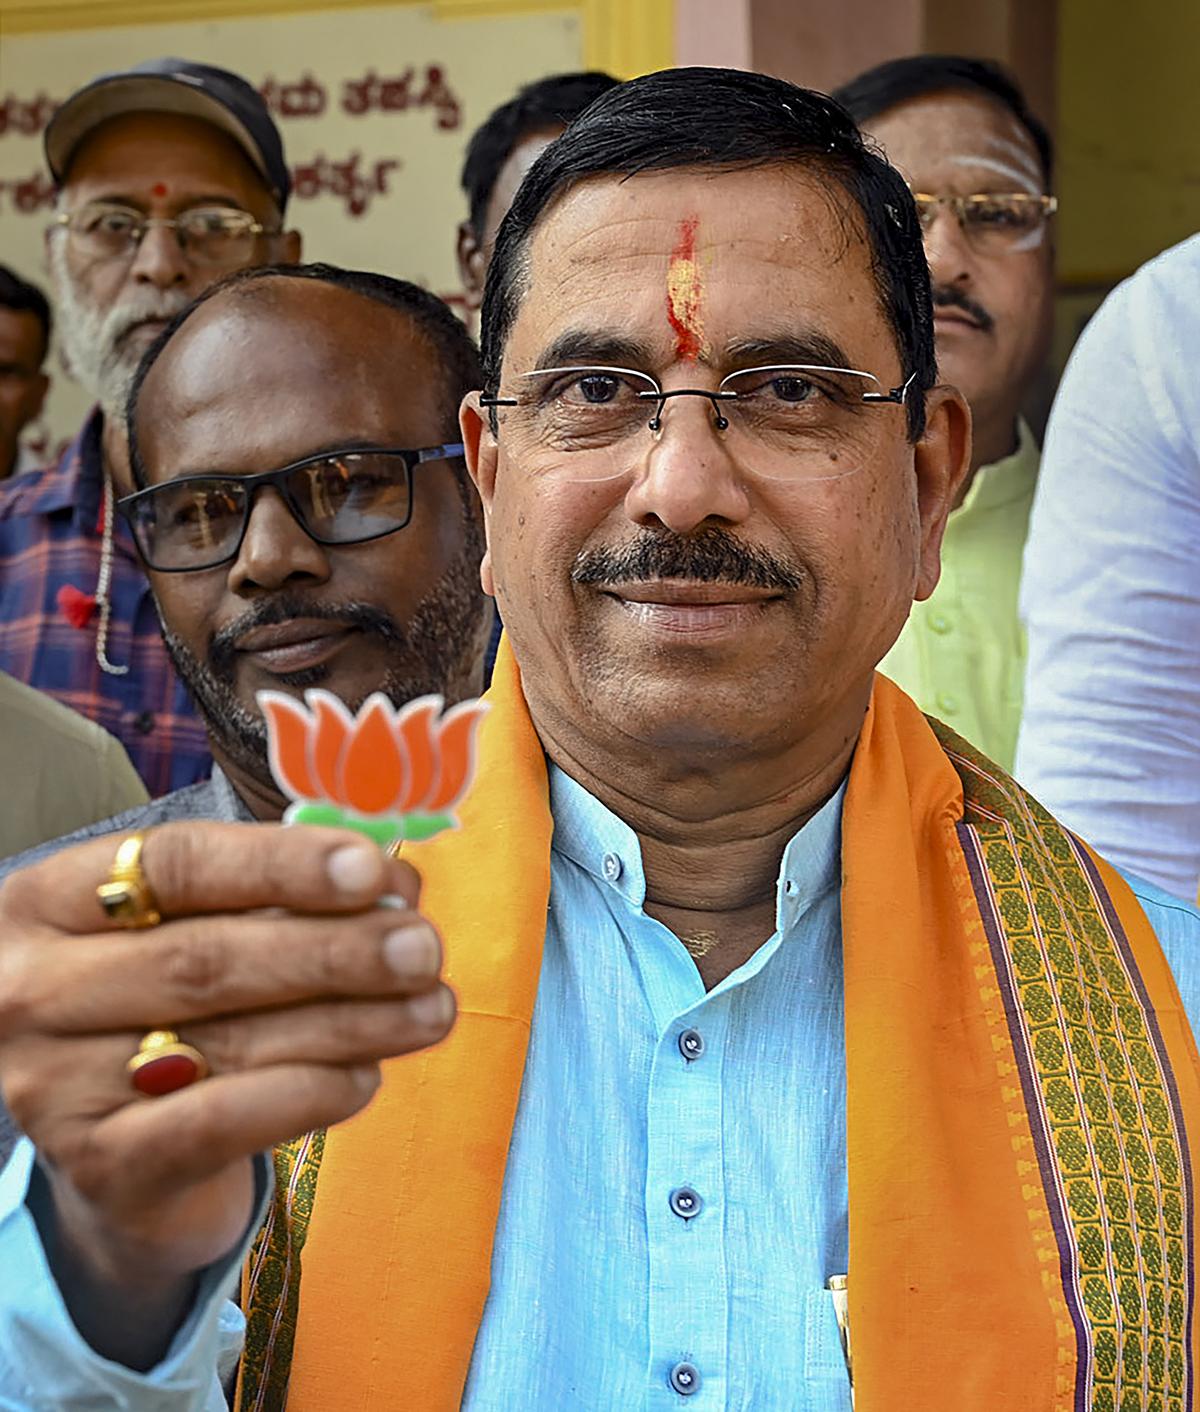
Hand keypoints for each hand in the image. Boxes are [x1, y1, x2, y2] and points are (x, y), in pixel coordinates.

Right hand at [0, 822, 453, 1363]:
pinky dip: (310, 1092)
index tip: (374, 868)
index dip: (282, 864)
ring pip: (229, 1038)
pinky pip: (224, 1123)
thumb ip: (283, 899)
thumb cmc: (177, 1007)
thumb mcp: (205, 931)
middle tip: (424, 948)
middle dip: (336, 949)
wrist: (125, 1151)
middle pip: (207, 957)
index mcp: (50, 900)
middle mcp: (32, 988)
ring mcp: (54, 1084)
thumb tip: (395, 883)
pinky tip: (370, 1074)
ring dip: (352, 1020)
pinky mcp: (102, 1167)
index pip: (175, 864)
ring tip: (432, 1007)